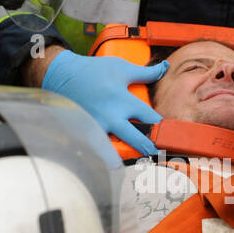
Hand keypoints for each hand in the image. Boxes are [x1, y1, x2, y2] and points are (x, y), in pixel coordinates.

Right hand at [42, 49, 167, 156]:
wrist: (62, 75)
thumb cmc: (94, 71)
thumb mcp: (122, 68)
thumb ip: (146, 72)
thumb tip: (164, 67)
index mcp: (123, 100)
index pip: (150, 118)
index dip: (163, 128)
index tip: (171, 135)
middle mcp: (111, 116)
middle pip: (138, 140)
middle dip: (151, 149)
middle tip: (160, 155)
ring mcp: (97, 127)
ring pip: (115, 151)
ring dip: (127, 157)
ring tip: (139, 164)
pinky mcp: (85, 132)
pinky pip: (98, 150)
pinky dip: (106, 157)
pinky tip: (114, 165)